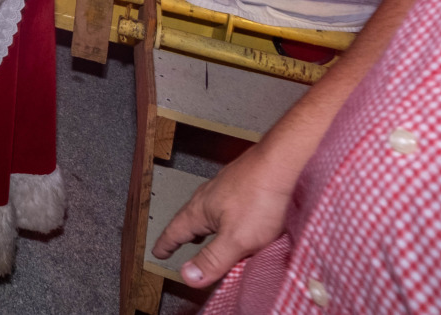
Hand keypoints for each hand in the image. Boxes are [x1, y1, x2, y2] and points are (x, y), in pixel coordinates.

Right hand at [151, 143, 294, 287]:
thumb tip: (187, 276)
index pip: (176, 231)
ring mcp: (227, 186)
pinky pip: (228, 204)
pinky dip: (225, 216)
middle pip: (191, 218)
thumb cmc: (260, 196)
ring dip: (205, 224)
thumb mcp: (236, 239)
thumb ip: (212, 259)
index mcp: (201, 210)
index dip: (166, 244)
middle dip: (184, 233)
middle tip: (177, 243)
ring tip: (207, 234)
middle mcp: (210, 195)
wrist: (283, 163)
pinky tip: (238, 218)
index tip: (157, 251)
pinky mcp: (246, 183)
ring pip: (210, 209)